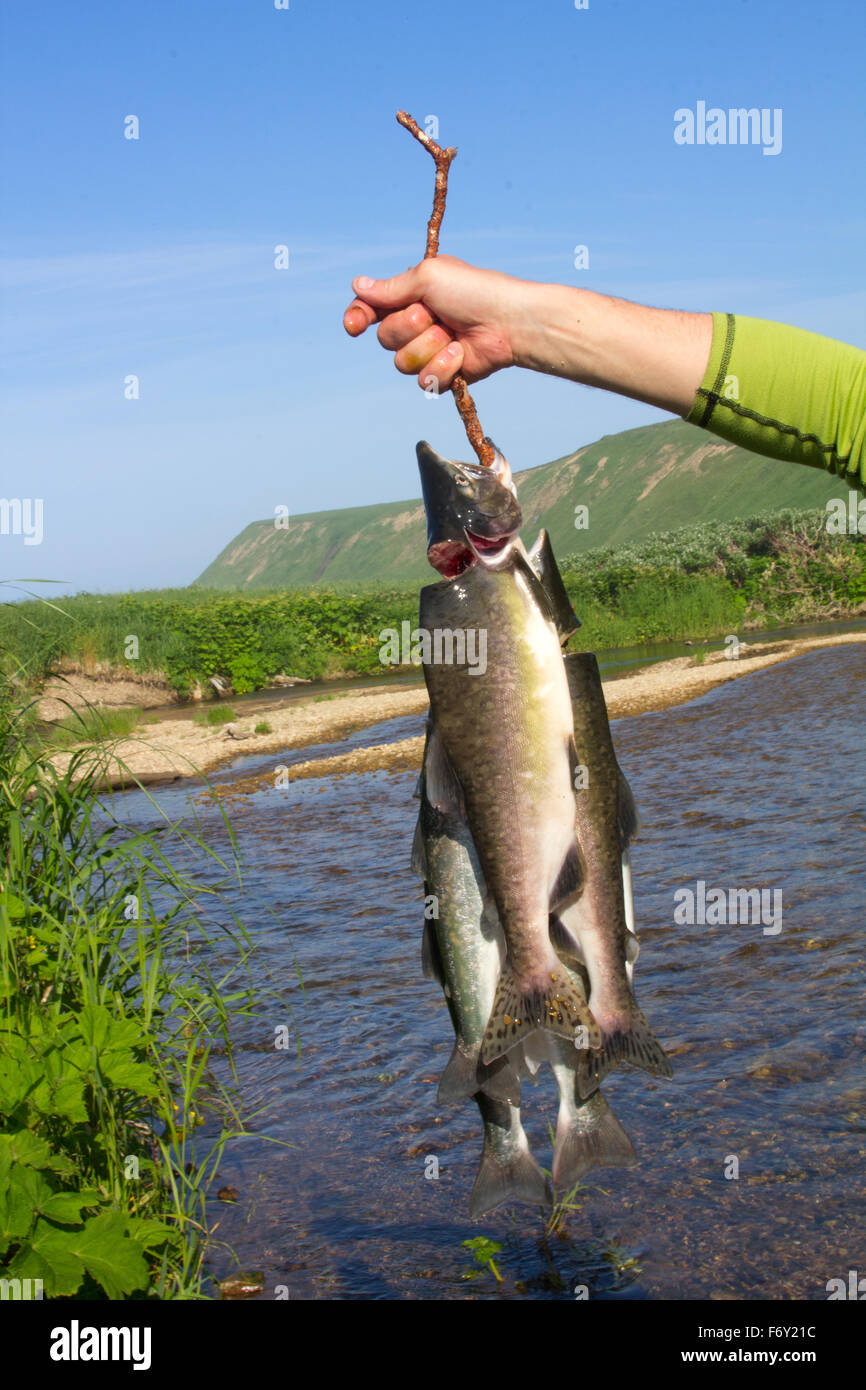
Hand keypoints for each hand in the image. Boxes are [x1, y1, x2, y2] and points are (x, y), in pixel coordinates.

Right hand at [342, 254, 529, 391]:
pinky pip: (424, 381)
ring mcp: (428, 351)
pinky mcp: (442, 374)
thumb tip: (357, 285)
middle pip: (385, 339)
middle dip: (409, 327)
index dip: (358, 318)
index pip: (370, 309)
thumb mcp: (429, 278)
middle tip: (434, 315)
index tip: (354, 325)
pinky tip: (461, 353)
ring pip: (402, 363)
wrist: (507, 323)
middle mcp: (416, 324)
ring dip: (429, 347)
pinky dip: (443, 366)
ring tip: (453, 335)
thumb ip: (391, 287)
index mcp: (410, 296)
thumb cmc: (474, 291)